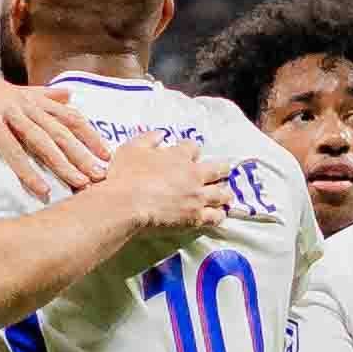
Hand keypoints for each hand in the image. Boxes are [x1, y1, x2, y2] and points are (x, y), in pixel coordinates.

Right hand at [0, 67, 118, 193]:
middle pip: (61, 130)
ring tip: (80, 183)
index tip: (107, 154)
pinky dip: (28, 171)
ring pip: (42, 141)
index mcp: (31, 97)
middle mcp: (24, 103)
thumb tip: (70, 94)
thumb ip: (41, 94)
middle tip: (102, 175)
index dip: (90, 135)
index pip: (69, 115)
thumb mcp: (10, 91)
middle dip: (83, 153)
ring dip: (63, 164)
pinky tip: (41, 189)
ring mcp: (7, 113)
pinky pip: (13, 152)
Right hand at [92, 133, 228, 243]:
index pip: (193, 147)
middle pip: (217, 169)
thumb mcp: (132, 148)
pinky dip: (219, 214)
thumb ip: (149, 138)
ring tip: (226, 195)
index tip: (190, 153)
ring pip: (221, 194)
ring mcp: (197, 197)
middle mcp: (193, 174)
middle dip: (221, 169)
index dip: (192, 150)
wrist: (126, 204)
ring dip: (224, 193)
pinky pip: (215, 216)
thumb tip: (162, 134)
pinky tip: (219, 214)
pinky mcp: (195, 217)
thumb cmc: (126, 175)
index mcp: (179, 156)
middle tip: (224, 171)